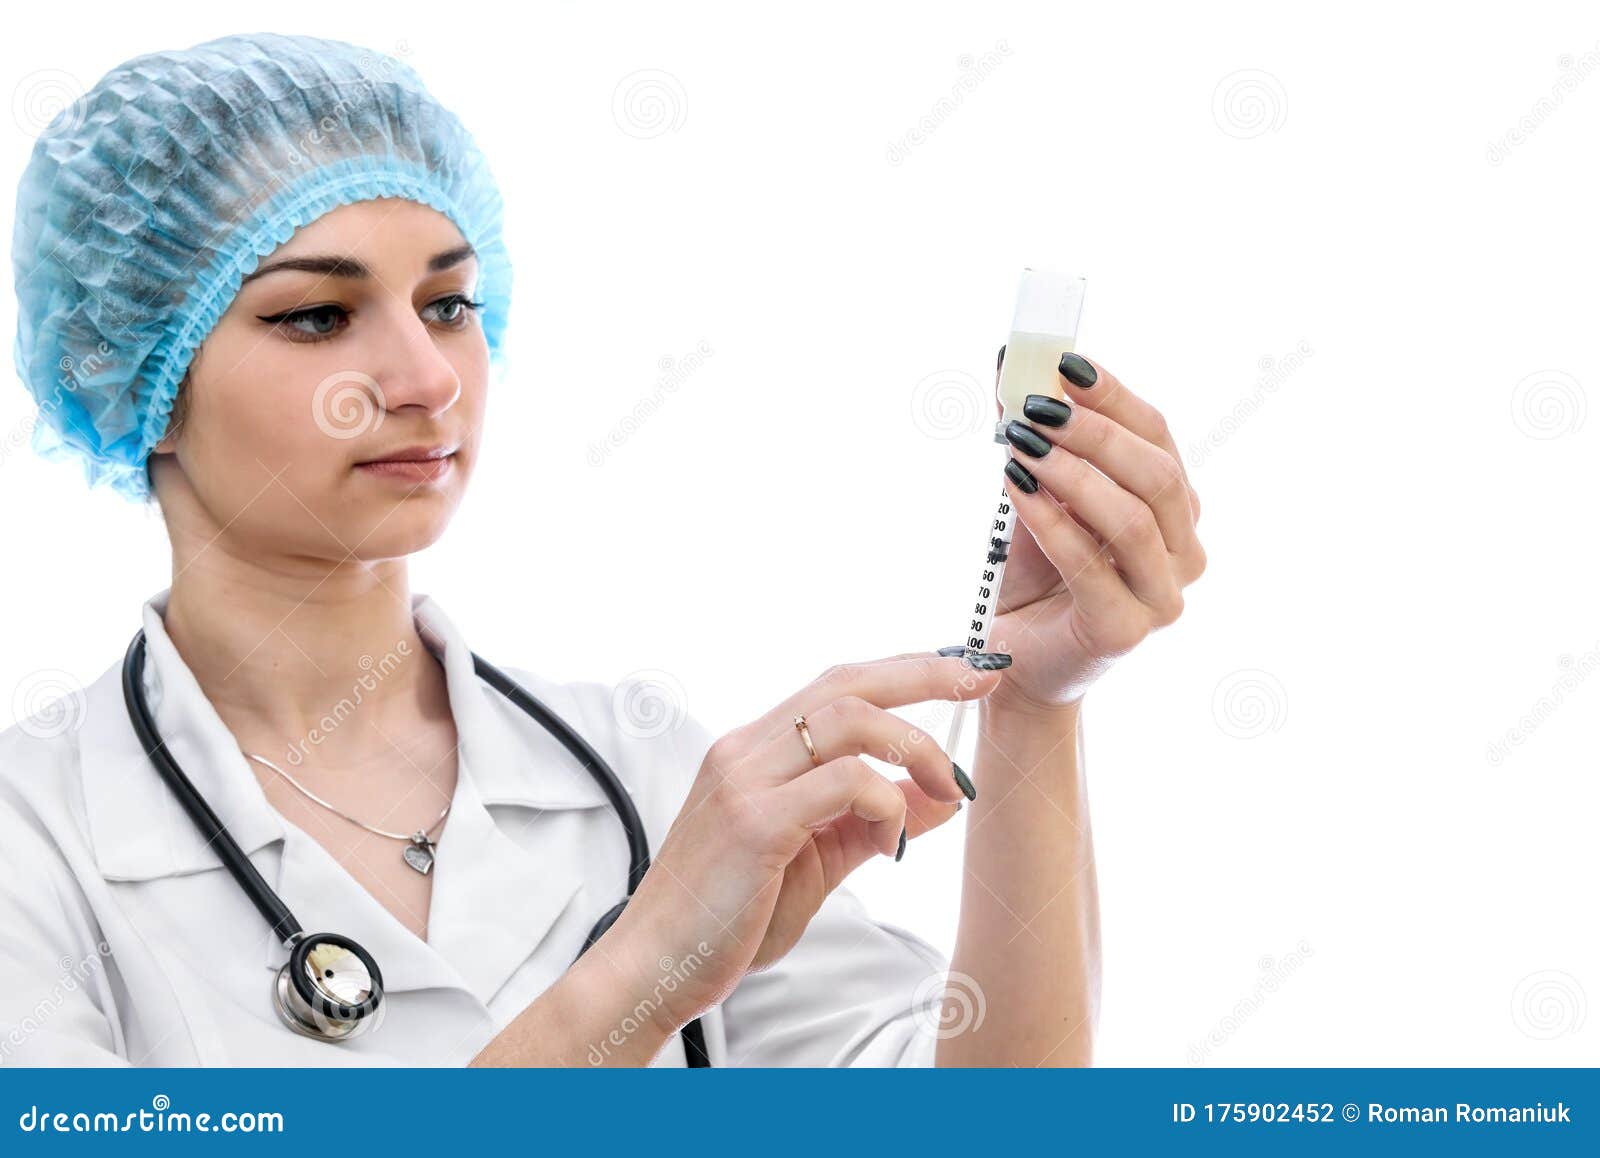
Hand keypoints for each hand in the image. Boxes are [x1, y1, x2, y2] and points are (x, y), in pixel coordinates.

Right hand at [595, 653, 1002, 1037]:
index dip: (903, 670)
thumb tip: (942, 795)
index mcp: (754, 751)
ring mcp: (745, 780)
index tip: (960, 673)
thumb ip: (873, 822)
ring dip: (914, 748)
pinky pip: (843, 783)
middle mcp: (745, 750)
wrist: (657, 966)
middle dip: (923, 674)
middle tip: (978, 683)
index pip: (836, 685)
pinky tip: (891, 843)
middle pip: (846, 681)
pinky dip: (886, 804)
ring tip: (946, 787)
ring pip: (849, 719)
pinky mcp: (753, 821)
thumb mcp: (819, 860)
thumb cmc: (731, 917)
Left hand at [988, 349, 1205, 711]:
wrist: (1013, 657)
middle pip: (1157, 476)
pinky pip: (1090, 567)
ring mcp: (1161, 598)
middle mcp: (1183, 553)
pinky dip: (1050, 521)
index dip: (1116, 397)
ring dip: (1073, 473)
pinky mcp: (1123, 632)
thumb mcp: (1037, 496)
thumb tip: (1012, 368)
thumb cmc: (1032, 573)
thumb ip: (1036, 442)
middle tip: (1040, 406)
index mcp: (1175, 511)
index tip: (1067, 363)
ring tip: (1022, 442)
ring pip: (1132, 520)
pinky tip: (1015, 487)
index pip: (1160, 439)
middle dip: (1097, 433)